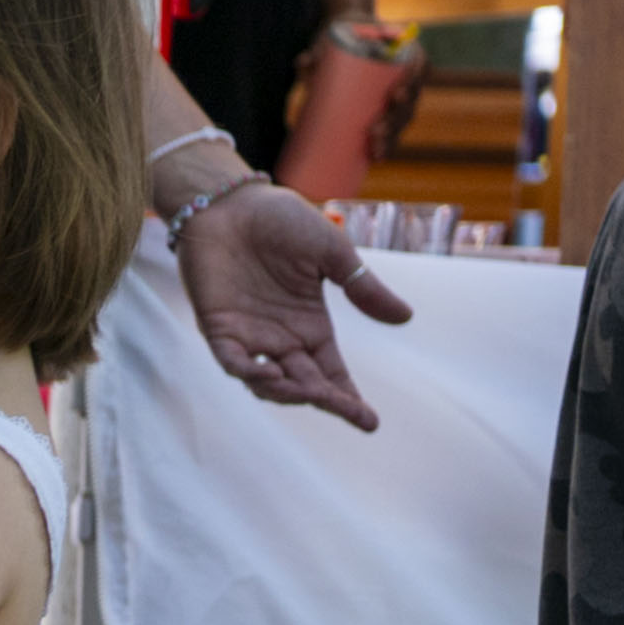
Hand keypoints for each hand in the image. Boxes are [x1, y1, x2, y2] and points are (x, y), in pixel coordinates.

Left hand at [177, 179, 412, 433]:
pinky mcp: (218, 327)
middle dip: (327, 401)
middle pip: (306, 385)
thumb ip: (362, 287)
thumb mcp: (333, 255)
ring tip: (310, 393)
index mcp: (311, 326)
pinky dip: (249, 373)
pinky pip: (233, 362)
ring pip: (268, 382)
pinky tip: (269, 373)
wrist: (233, 202)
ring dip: (288, 392)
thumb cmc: (282, 222)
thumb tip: (405, 318)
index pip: (331, 373)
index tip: (370, 423)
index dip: (348, 399)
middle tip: (348, 410)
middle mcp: (281, 339)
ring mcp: (249, 336)